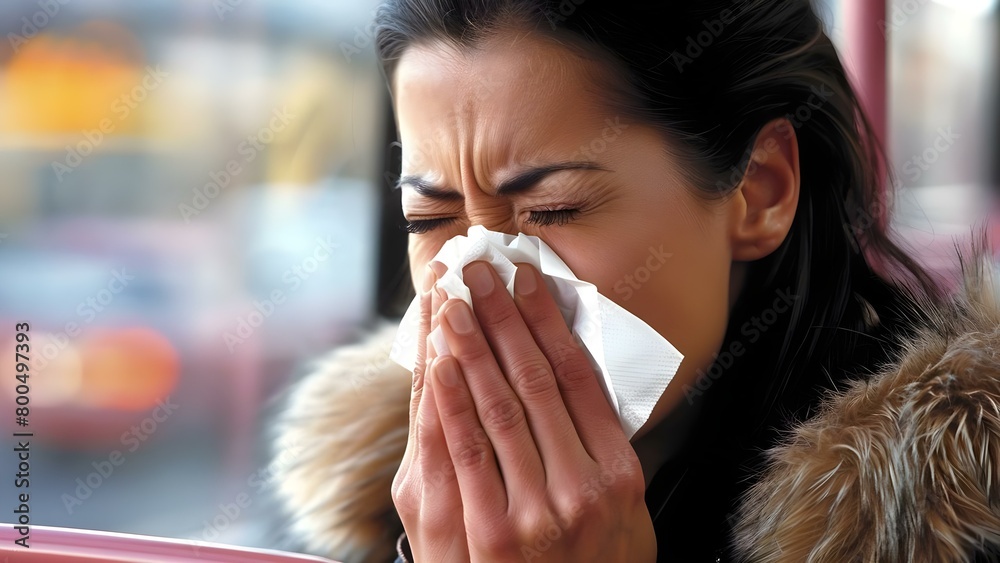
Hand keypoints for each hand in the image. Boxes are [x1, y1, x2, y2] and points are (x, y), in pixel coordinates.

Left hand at [392, 261, 655, 561]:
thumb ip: (602, 452)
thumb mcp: (626, 513)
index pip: (578, 377)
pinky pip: (464, 449)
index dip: (548, 322)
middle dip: (503, 317)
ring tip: (453, 299)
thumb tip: (573, 381)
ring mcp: (533, 510)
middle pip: (535, 379)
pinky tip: (439, 360)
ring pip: (496, 404)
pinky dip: (449, 397)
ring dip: (470, 344)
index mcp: (618, 473)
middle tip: (479, 271)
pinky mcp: (489, 531)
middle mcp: (580, 487)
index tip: (526, 280)